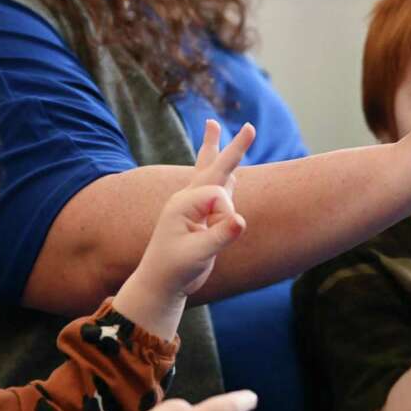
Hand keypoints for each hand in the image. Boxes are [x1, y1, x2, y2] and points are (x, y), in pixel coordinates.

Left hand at [134, 120, 253, 298]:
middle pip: (213, 166)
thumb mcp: (198, 254)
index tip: (222, 235)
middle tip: (249, 127)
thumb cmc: (175, 270)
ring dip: (216, 151)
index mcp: (183, 203)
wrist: (161, 285)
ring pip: (209, 173)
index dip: (226, 214)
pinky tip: (234, 175)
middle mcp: (187, 199)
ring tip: (211, 126)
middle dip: (232, 148)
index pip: (218, 196)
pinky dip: (226, 180)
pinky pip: (217, 192)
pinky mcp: (201, 219)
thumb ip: (220, 235)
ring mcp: (193, 207)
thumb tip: (242, 220)